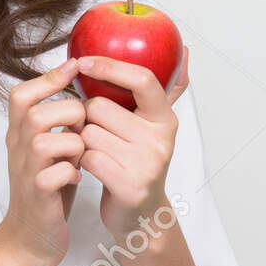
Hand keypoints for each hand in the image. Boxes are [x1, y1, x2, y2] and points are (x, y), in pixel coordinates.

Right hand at [0, 58, 87, 265]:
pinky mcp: (37, 194)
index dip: (49, 78)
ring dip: (73, 143)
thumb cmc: (46, 188)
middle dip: (69, 114)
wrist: (31, 235)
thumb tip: (81, 92)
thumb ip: (57, 124)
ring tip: (80, 153)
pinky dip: (72, 172)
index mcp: (20, 133)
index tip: (75, 67)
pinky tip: (77, 177)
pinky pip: (56, 173)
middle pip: (36, 112)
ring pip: (45, 139)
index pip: (21, 94)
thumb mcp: (48, 149)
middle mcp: (18, 148)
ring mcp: (26, 171)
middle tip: (83, 129)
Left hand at [73, 44, 187, 239]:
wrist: (140, 215)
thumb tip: (184, 50)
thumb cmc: (137, 162)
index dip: (111, 67)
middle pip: (99, 107)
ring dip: (81, 142)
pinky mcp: (130, 186)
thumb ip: (167, 89)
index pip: (143, 80)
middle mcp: (161, 139)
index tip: (84, 61)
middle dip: (86, 118)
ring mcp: (148, 164)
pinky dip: (80, 162)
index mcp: (165, 119)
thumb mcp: (154, 125)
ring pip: (88, 133)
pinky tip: (90, 169)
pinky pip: (87, 157)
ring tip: (95, 153)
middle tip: (94, 133)